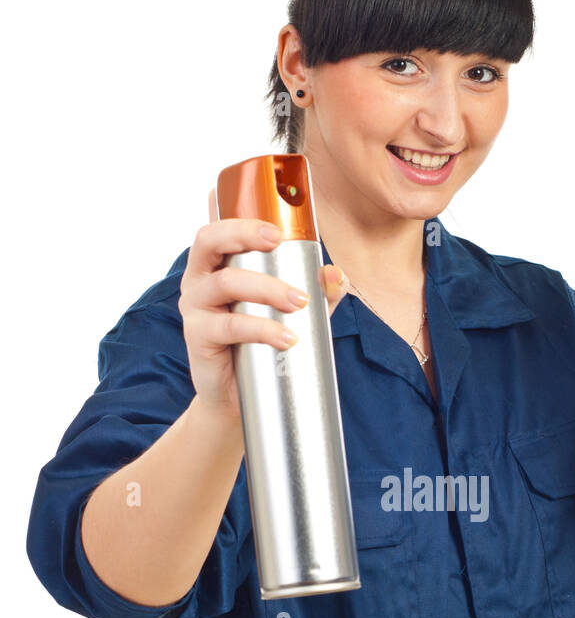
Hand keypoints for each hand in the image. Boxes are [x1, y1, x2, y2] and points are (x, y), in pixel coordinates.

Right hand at [178, 189, 348, 419]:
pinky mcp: (198, 338)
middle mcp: (199, 279)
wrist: (237, 400)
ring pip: (224, 283)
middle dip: (243, 234)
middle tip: (278, 241)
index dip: (239, 217)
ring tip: (300, 302)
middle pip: (208, 240)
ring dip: (266, 287)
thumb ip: (315, 293)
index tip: (275, 226)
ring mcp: (195, 308)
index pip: (218, 227)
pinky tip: (286, 338)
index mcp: (216, 265)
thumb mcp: (291, 315)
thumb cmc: (259, 346)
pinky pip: (228, 326)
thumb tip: (336, 276)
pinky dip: (261, 329)